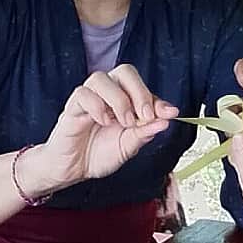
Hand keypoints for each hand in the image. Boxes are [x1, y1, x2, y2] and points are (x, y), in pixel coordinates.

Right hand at [23, 65, 178, 192]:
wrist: (72, 170)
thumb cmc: (98, 154)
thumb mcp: (128, 147)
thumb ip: (144, 133)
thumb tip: (165, 121)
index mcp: (125, 101)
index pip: (143, 88)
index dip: (158, 100)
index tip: (170, 113)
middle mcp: (108, 94)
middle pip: (125, 72)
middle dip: (139, 92)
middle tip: (144, 116)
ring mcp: (89, 98)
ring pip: (102, 78)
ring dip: (119, 100)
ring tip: (124, 123)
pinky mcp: (72, 107)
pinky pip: (83, 94)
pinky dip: (97, 107)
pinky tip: (103, 122)